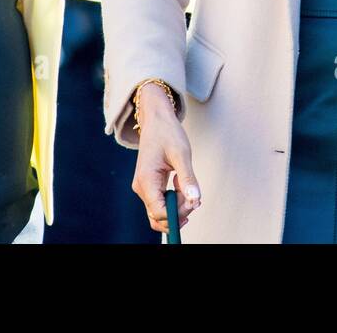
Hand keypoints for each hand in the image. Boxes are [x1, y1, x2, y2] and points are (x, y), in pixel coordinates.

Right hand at [131, 84, 201, 234]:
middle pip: (158, 217)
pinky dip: (174, 199)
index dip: (179, 212)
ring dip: (177, 206)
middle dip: (178, 213)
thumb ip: (188, 178)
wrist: (156, 120)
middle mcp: (141, 188)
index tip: (194, 200)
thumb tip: (195, 200)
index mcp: (146, 181)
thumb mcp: (181, 154)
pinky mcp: (149, 185)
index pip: (160, 212)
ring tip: (188, 188)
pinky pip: (161, 201)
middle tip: (194, 197)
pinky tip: (181, 184)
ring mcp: (144, 187)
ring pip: (160, 211)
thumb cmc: (167, 133)